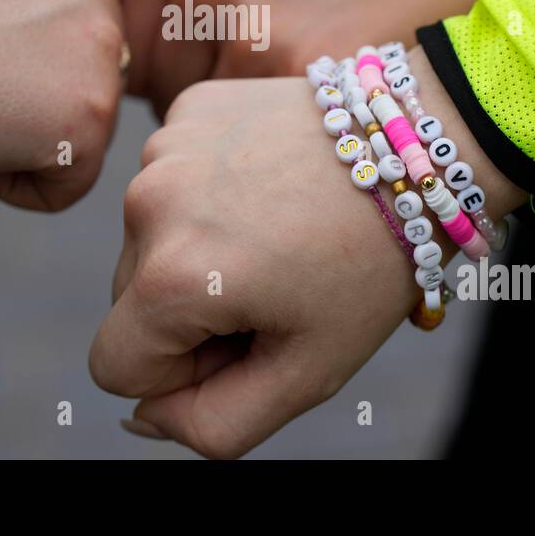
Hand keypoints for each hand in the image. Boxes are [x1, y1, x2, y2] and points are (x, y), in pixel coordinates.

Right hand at [0, 0, 124, 210]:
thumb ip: (24, 1)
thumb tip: (38, 49)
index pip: (74, 30)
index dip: (19, 61)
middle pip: (86, 76)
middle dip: (32, 99)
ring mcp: (102, 49)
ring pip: (82, 130)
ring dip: (25, 140)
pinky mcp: (92, 114)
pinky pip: (69, 184)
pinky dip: (18, 185)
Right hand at [90, 46, 523, 457]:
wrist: (419, 151)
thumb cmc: (369, 269)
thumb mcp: (305, 374)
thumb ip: (212, 426)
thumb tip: (142, 414)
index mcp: (169, 277)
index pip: (115, 366)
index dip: (182, 374)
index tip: (252, 338)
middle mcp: (147, 202)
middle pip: (130, 298)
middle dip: (190, 309)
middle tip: (277, 285)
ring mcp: (165, 145)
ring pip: (151, 237)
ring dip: (199, 248)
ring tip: (280, 232)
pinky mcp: (188, 109)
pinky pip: (173, 177)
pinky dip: (213, 191)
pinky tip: (274, 185)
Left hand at [122, 0, 475, 115]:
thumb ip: (174, 3)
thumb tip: (117, 73)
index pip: (129, 63)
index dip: (182, 81)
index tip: (242, 61)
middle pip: (160, 99)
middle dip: (212, 110)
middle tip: (283, 78)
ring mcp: (247, 19)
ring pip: (207, 129)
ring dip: (246, 133)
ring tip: (307, 88)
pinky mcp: (298, 64)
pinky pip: (255, 143)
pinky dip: (286, 144)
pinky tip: (331, 106)